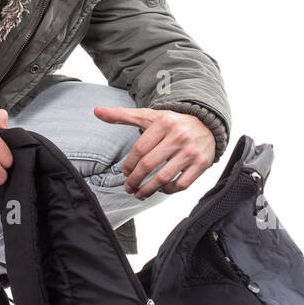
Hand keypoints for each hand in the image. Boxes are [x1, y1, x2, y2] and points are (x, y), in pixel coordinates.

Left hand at [93, 107, 215, 197]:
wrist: (206, 124)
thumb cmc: (172, 123)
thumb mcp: (148, 116)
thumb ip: (122, 115)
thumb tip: (96, 111)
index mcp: (164, 123)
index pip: (139, 149)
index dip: (129, 165)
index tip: (125, 173)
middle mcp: (178, 136)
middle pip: (149, 165)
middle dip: (135, 180)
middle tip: (128, 188)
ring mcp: (191, 151)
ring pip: (164, 178)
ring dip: (148, 190)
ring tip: (140, 193)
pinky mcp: (202, 163)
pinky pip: (182, 184)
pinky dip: (169, 190)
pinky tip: (161, 189)